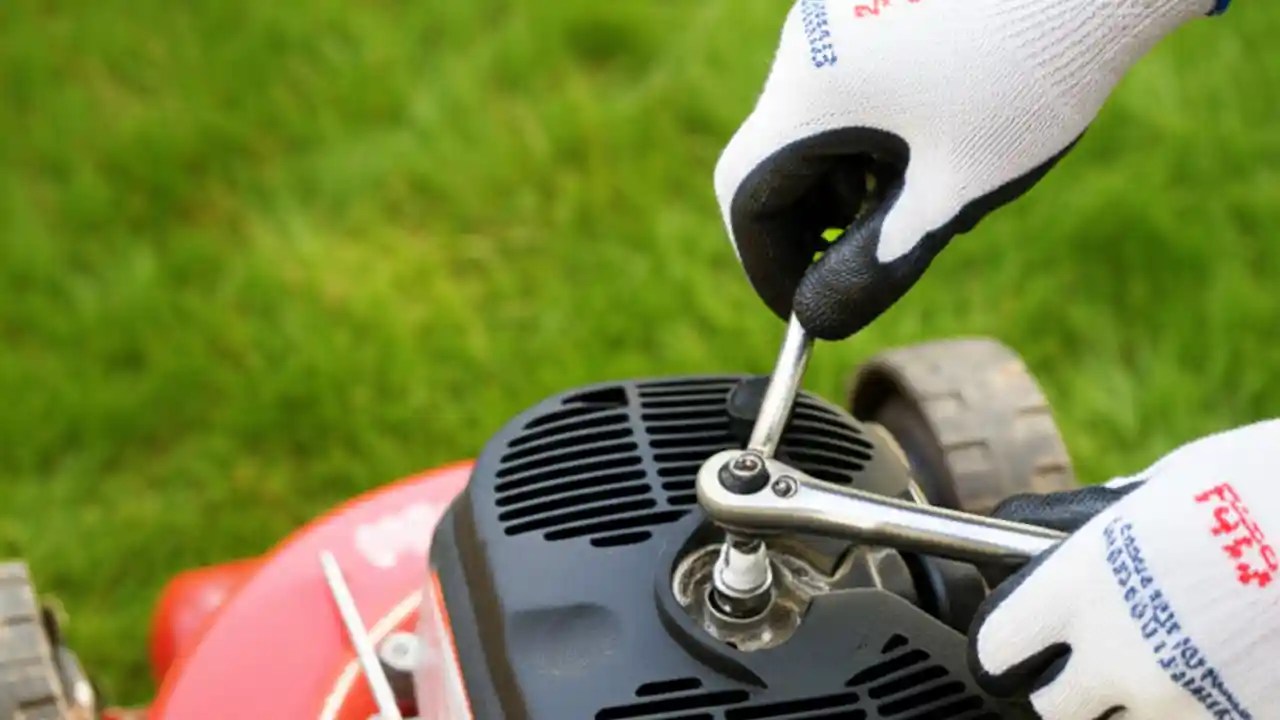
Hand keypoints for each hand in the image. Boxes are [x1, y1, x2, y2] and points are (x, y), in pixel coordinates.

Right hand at [715, 0, 1212, 339]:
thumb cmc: (1026, 84)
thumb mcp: (948, 195)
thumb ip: (873, 267)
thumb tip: (816, 319)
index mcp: (811, 95)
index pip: (745, 198)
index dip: (768, 265)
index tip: (804, 304)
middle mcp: (804, 48)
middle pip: (772, 160)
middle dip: (808, 224)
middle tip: (862, 263)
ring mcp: (831, 19)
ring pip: (807, 125)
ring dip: (838, 178)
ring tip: (913, 196)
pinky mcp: (862, 3)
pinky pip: (836, 87)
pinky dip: (858, 135)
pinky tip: (922, 142)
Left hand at [969, 421, 1279, 719]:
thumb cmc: (1265, 484)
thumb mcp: (1163, 488)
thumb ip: (1106, 529)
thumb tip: (1077, 533)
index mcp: (1082, 589)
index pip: (996, 650)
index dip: (1004, 646)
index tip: (1016, 640)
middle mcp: (1120, 656)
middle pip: (1053, 709)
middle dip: (1066, 689)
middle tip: (1093, 658)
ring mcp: (1184, 704)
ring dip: (1136, 704)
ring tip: (1170, 658)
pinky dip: (1200, 708)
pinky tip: (1223, 669)